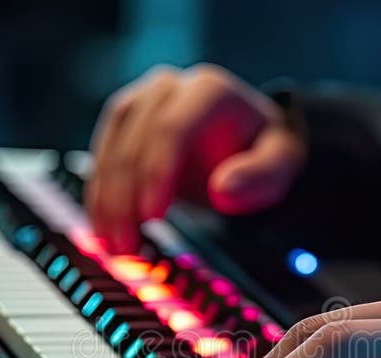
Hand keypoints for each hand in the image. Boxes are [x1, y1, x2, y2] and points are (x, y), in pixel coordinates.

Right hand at [86, 63, 306, 252]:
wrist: (242, 143)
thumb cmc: (262, 152)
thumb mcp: (281, 164)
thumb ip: (260, 175)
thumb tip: (223, 188)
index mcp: (208, 91)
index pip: (170, 128)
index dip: (155, 173)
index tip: (151, 216)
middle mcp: (167, 89)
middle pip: (132, 141)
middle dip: (125, 198)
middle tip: (128, 244)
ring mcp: (139, 105)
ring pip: (108, 149)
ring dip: (106, 202)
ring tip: (115, 245)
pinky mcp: (121, 128)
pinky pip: (100, 161)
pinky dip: (99, 199)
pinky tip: (104, 231)